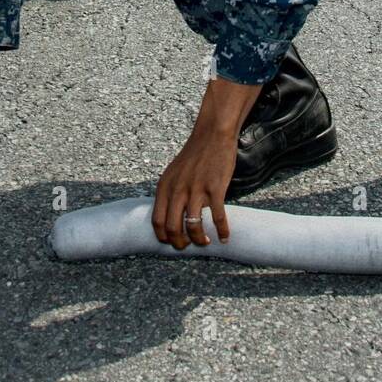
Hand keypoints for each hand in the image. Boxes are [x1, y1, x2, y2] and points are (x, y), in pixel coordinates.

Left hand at [151, 121, 235, 249]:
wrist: (212, 136)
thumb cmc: (195, 155)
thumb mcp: (173, 173)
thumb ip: (170, 192)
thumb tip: (170, 215)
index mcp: (165, 187)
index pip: (157, 220)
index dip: (164, 236)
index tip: (172, 242)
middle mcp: (178, 190)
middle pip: (173, 227)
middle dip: (180, 242)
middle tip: (188, 246)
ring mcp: (196, 189)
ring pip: (193, 225)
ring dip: (199, 239)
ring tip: (205, 241)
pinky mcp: (215, 188)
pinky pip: (217, 216)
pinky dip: (221, 230)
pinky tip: (224, 236)